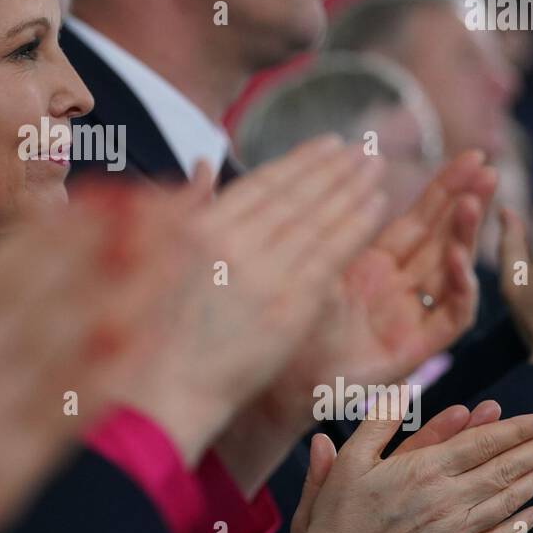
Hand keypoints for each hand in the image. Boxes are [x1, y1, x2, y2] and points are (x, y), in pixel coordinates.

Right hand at [0, 183, 193, 532]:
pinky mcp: (5, 481)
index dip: (61, 228)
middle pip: (47, 300)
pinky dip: (109, 375)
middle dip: (111, 247)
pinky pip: (67, 421)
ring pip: (68, 353)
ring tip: (177, 252)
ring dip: (128, 296)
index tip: (109, 191)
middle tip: (167, 204)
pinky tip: (146, 335)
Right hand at [124, 135, 386, 466]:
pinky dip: (355, 226)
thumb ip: (187, 206)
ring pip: (317, 219)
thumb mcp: (158, 255)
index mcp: (199, 229)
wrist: (165, 388)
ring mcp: (262, 274)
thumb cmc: (155, 328)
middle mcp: (231, 243)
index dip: (296, 161)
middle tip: (361, 147)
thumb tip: (205, 163)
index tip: (326, 144)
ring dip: (351, 189)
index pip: (258, 184)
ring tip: (376, 168)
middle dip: (332, 168)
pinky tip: (377, 206)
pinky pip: (330, 256)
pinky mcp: (289, 307)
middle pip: (293, 196)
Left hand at [216, 151, 494, 494]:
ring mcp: (405, 317)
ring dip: (464, 234)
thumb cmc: (269, 327)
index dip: (435, 187)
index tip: (458, 154)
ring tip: (474, 200)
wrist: (268, 384)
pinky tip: (458, 260)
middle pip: (437, 236)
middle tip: (483, 163)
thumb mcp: (275, 260)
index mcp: (367, 264)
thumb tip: (223, 161)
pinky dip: (458, 290)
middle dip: (462, 198)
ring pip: (449, 269)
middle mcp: (393, 287)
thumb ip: (273, 219)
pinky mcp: (411, 350)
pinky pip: (448, 319)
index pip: (411, 217)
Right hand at [279, 407, 532, 532]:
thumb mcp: (351, 459)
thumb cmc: (339, 513)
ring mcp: (454, 532)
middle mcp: (446, 500)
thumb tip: (403, 390)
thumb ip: (380, 422)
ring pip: (507, 501)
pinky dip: (521, 523)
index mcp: (423, 471)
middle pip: (504, 469)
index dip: (515, 429)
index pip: (482, 443)